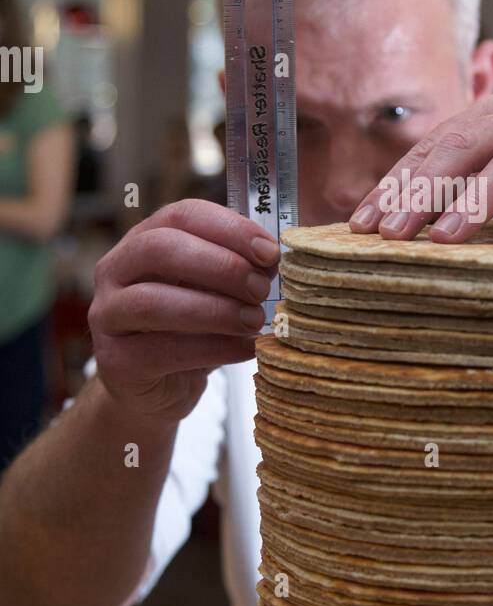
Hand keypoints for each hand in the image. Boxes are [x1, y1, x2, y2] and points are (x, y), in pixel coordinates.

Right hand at [88, 199, 280, 420]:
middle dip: (220, 266)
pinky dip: (213, 349)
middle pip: (160, 249)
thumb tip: (272, 261)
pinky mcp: (115, 360)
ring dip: (214, 310)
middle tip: (261, 288)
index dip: (230, 228)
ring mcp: (107, 315)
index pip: (182, 215)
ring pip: (153, 302)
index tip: (270, 252)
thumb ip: (238, 271)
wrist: (156, 390)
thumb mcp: (214, 292)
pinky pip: (162, 350)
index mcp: (143, 239)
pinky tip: (245, 349)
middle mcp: (115, 270)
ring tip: (254, 321)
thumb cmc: (190, 331)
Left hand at [349, 93, 492, 243]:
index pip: (428, 152)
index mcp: (485, 120)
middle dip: (421, 194)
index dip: (393, 188)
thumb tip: (394, 220)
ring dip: (480, 200)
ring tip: (450, 239)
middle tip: (391, 236)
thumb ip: (458, 180)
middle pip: (460, 152)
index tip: (360, 227)